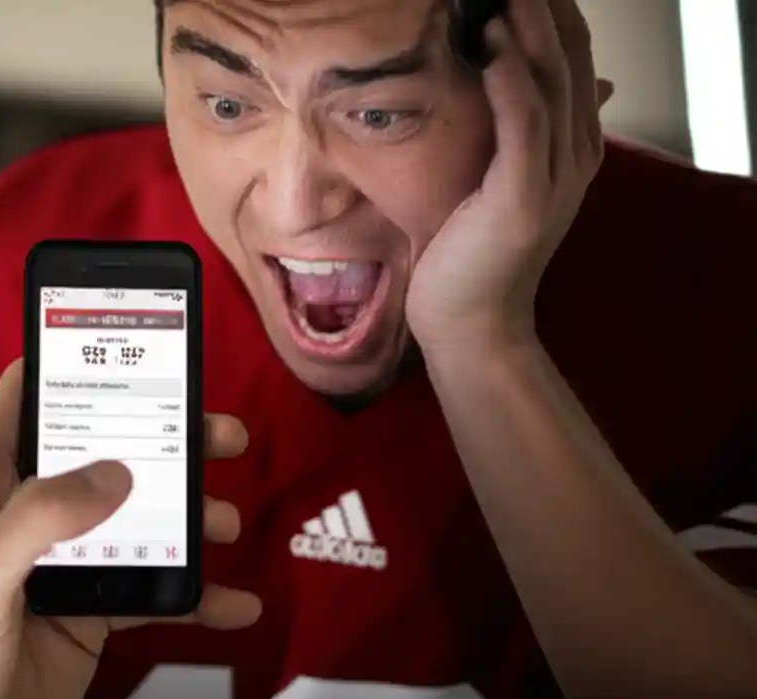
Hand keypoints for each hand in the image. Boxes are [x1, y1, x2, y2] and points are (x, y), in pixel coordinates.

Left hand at [0, 360, 260, 698]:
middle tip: (221, 436)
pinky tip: (231, 605)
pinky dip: (193, 596)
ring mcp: (59, 566)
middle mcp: (25, 516)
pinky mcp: (85, 616)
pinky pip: (149, 594)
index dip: (72, 362)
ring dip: (188, 517)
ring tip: (229, 523)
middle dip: (164, 441)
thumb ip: (36, 520)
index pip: (24, 399)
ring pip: (136, 519)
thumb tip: (115, 472)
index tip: (134, 348)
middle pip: (102, 454)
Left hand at [406, 0, 612, 353]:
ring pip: (550, 86)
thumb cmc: (472, 253)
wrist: (470, 322)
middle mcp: (573, 157)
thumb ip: (516, 134)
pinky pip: (524, 130)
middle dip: (543, 13)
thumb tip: (536, 82)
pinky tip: (493, 53)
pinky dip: (512, 87)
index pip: (572, 62)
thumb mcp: (499, 184)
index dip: (552, 17)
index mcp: (571, 149)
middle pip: (568, 63)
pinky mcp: (522, 199)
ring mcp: (553, 179)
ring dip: (528, 35)